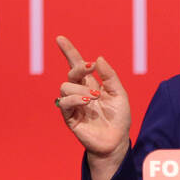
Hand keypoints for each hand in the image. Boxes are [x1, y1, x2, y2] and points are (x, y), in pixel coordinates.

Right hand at [55, 35, 130, 158]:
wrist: (116, 141)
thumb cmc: (119, 118)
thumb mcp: (119, 93)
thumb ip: (110, 76)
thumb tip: (98, 58)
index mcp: (91, 84)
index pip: (76, 65)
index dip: (68, 51)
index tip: (60, 38)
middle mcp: (80, 92)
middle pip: (70, 73)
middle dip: (78, 66)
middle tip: (90, 67)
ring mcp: (73, 105)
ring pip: (65, 86)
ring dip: (80, 88)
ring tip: (94, 98)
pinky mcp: (69, 117)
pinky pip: (64, 103)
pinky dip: (75, 98)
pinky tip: (86, 101)